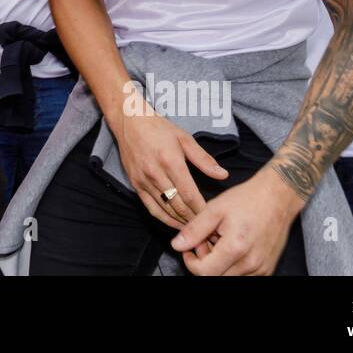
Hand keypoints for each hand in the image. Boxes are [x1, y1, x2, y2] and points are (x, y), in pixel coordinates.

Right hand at [113, 89, 228, 230]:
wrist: (128, 121)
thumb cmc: (159, 128)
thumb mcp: (185, 138)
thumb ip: (204, 159)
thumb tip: (223, 175)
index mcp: (170, 161)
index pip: (190, 194)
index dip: (202, 210)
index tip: (214, 219)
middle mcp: (156, 174)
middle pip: (178, 206)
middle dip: (194, 220)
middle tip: (208, 230)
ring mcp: (144, 181)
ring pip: (165, 210)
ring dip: (181, 223)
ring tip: (196, 230)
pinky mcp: (135, 185)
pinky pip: (151, 208)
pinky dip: (164, 219)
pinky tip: (175, 224)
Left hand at [172, 168, 303, 274]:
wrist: (278, 197)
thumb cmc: (247, 199)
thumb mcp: (215, 209)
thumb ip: (195, 230)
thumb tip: (177, 245)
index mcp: (235, 248)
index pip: (204, 273)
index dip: (191, 262)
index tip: (189, 249)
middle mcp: (250, 263)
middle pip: (216, 277)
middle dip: (204, 263)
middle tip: (205, 242)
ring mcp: (261, 269)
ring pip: (229, 277)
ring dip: (218, 265)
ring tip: (219, 242)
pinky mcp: (267, 269)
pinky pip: (243, 276)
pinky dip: (232, 266)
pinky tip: (232, 247)